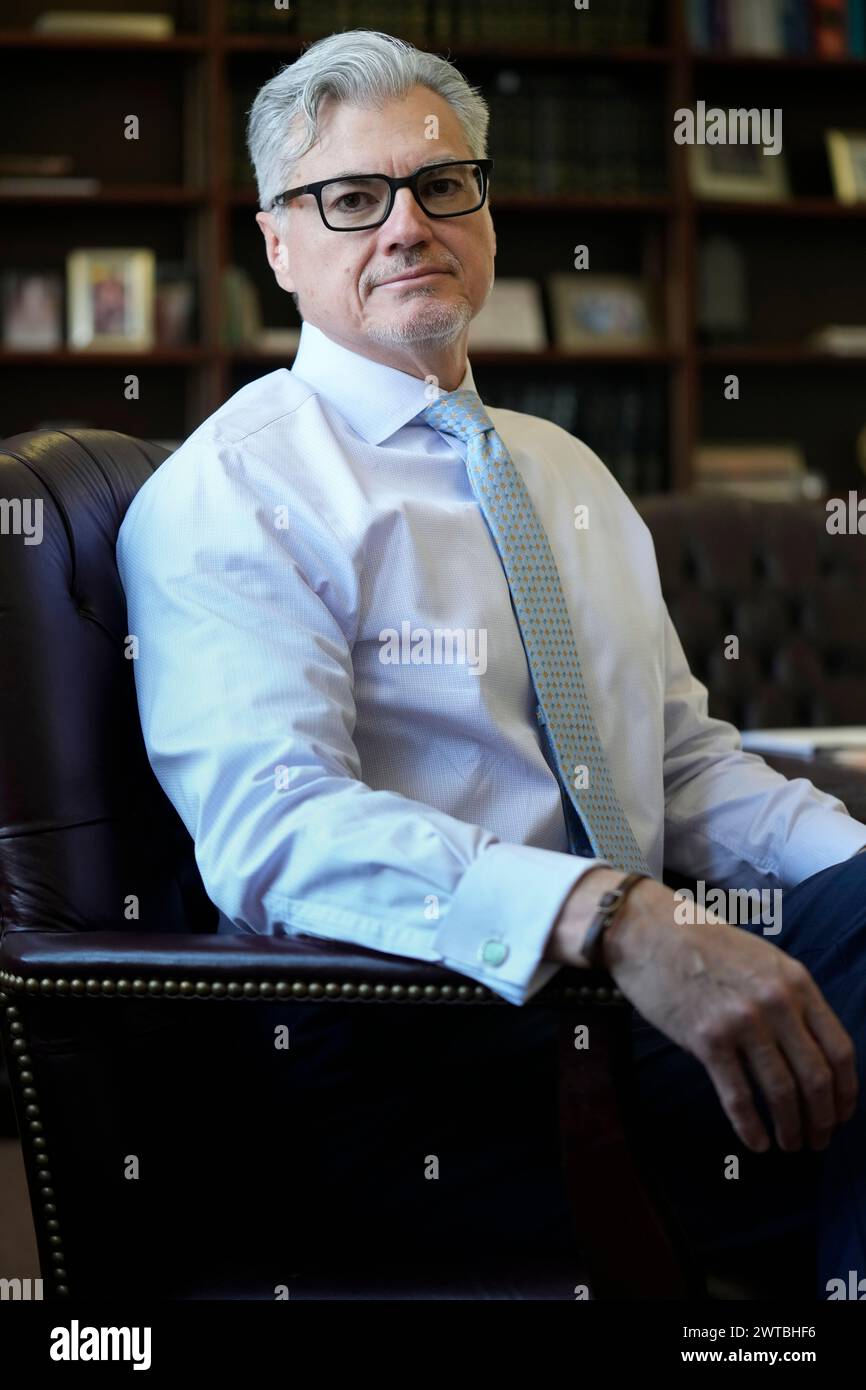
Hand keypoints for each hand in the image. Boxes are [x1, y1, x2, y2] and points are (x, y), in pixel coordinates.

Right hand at [548, 873, 857, 1153]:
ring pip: (782, 1093)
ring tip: (790, 1145)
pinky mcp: (707, 1040)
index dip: (845, 1091)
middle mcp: (776, 1003)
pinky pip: (738, 1097)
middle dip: (822, 1119)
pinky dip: (751, 1128)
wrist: (648, 930)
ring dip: (791, 1129)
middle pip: (816, 1078)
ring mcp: (742, 1022)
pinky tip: (756, 1142)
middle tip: (818, 1139)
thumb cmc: (703, 944)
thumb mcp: (763, 960)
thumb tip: (807, 1051)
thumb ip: (790, 998)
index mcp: (796, 982)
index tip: (841, 1113)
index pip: (839, 1049)